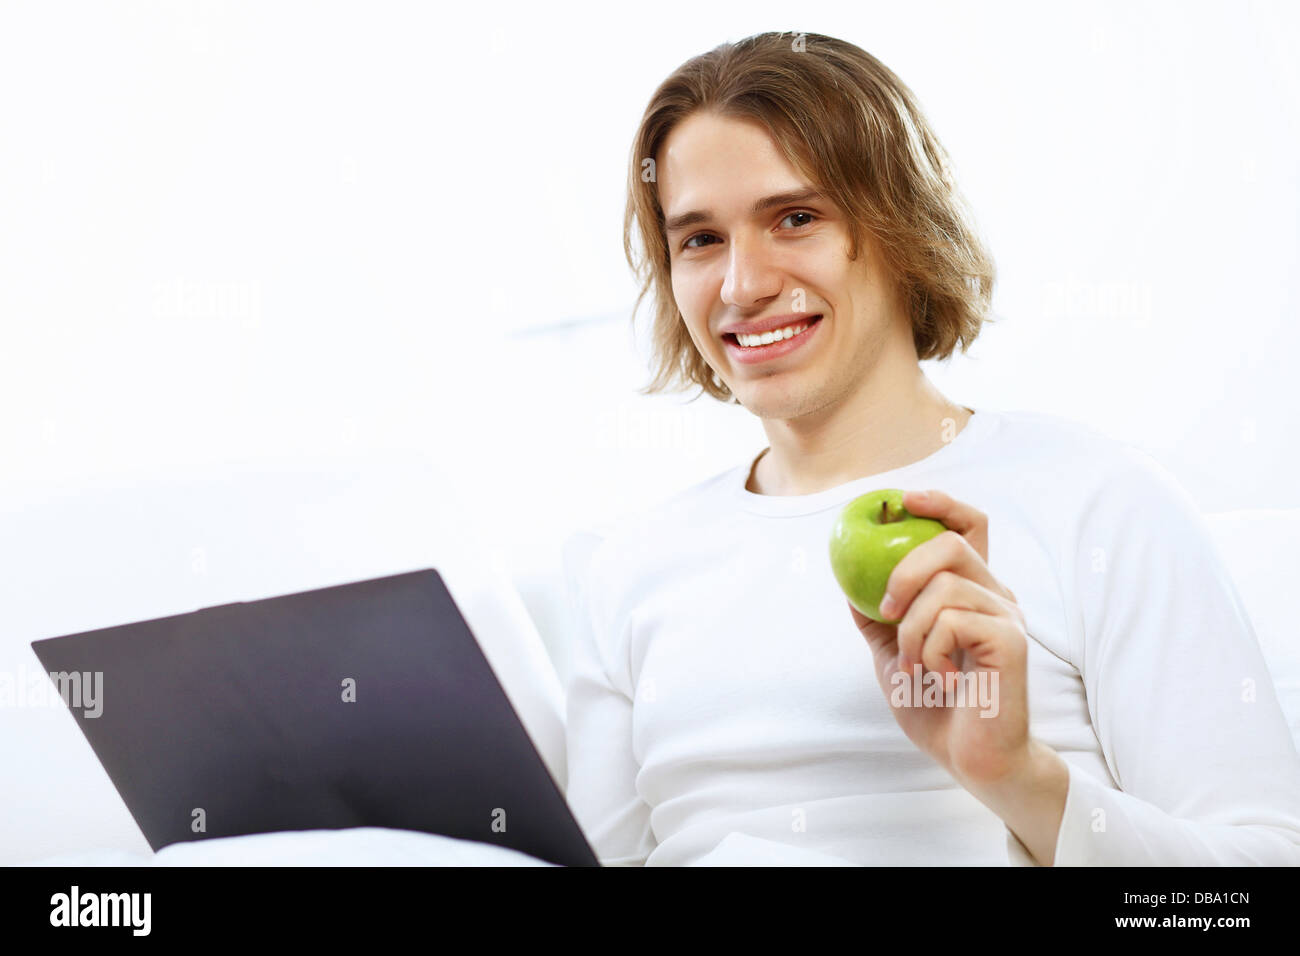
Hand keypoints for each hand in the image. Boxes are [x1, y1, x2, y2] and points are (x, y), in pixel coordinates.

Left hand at [846, 488, 1032, 788]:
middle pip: (951, 542)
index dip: (941, 503)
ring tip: (917, 667)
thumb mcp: (895, 657)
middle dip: (904, 570)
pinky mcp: (1010, 640)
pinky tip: (938, 679)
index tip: (905, 498)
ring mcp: (1007, 616)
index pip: (970, 526)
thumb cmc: (938, 709)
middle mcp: (997, 596)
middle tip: (886, 610)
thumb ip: (878, 621)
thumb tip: (847, 585)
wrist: (970, 759)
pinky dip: (928, 651)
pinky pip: (951, 621)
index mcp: (973, 592)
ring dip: (911, 630)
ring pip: (943, 586)